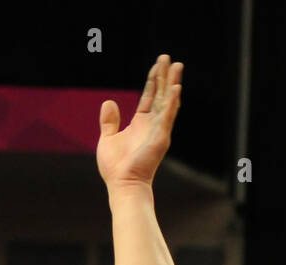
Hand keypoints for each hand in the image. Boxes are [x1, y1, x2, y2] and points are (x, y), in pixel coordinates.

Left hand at [97, 54, 182, 192]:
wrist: (123, 185)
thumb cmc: (116, 167)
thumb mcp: (108, 138)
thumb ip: (109, 121)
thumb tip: (109, 102)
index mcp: (142, 124)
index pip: (150, 97)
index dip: (153, 81)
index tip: (157, 66)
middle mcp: (153, 125)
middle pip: (162, 95)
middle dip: (165, 76)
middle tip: (169, 59)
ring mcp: (159, 131)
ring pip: (168, 102)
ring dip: (172, 83)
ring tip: (177, 66)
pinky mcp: (160, 138)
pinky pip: (168, 117)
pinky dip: (172, 102)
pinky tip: (175, 88)